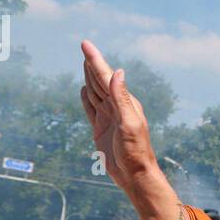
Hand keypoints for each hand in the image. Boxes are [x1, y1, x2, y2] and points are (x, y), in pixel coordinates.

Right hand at [79, 40, 160, 192]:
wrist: (135, 175)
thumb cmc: (135, 151)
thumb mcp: (128, 123)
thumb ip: (121, 98)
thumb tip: (117, 72)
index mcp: (124, 102)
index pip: (106, 76)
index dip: (94, 59)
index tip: (85, 44)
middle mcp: (116, 106)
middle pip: (99, 80)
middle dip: (92, 63)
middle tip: (85, 47)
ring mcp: (108, 117)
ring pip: (95, 92)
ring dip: (89, 77)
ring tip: (85, 62)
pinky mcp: (101, 129)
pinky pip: (91, 108)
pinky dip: (86, 98)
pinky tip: (84, 90)